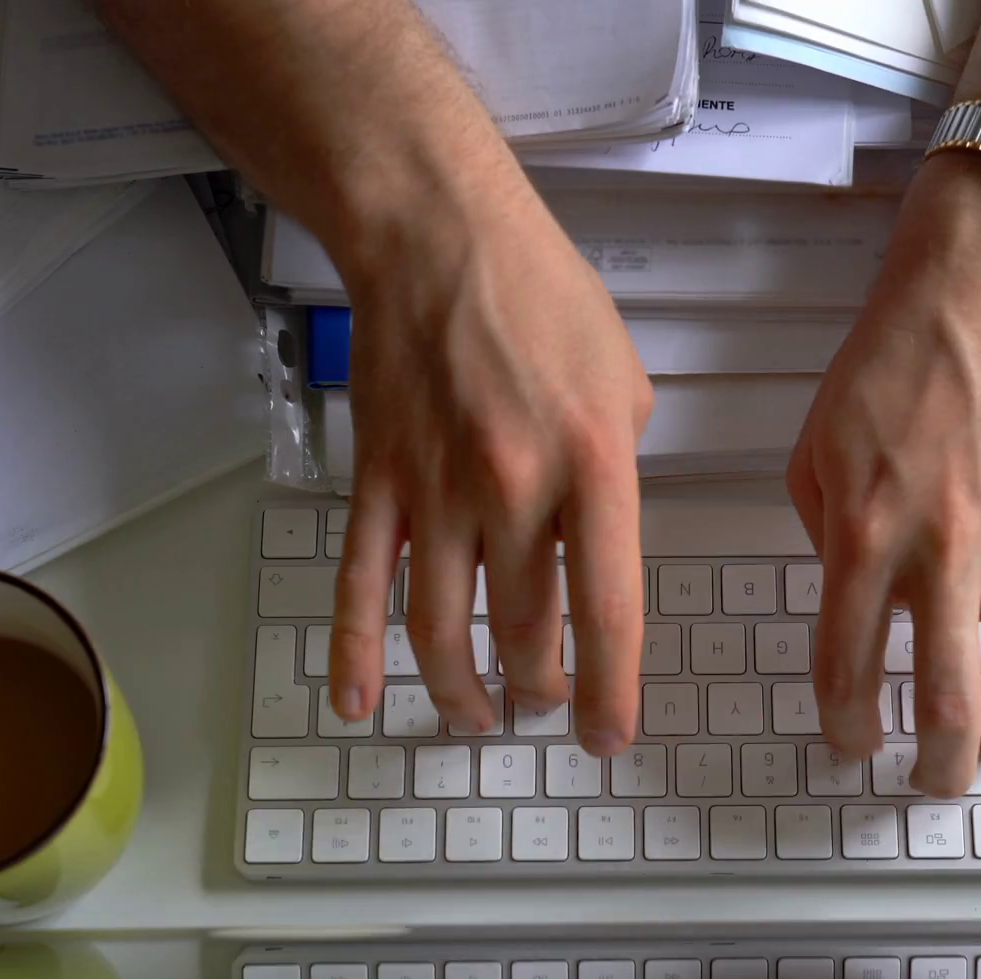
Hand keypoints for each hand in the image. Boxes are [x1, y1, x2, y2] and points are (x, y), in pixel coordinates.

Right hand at [325, 178, 651, 755]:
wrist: (439, 239)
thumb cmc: (543, 299)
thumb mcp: (624, 384)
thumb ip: (618, 476)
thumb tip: (600, 544)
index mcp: (594, 465)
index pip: (607, 607)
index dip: (611, 688)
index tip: (610, 736)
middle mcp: (513, 488)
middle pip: (523, 628)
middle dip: (541, 687)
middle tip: (549, 706)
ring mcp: (436, 490)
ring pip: (440, 626)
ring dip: (461, 688)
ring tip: (478, 717)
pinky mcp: (379, 481)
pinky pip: (361, 583)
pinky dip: (355, 651)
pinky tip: (359, 703)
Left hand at [787, 154, 980, 795]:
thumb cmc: (893, 362)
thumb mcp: (816, 451)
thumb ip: (824, 537)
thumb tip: (849, 602)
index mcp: (863, 535)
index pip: (846, 666)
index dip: (845, 725)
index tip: (849, 744)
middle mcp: (942, 551)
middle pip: (945, 700)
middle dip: (936, 764)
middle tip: (929, 782)